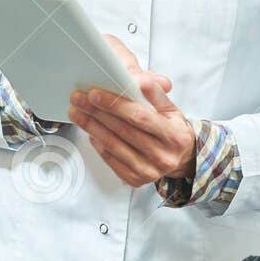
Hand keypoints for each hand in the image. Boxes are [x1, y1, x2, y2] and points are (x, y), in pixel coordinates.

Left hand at [68, 34, 193, 187]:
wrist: (182, 159)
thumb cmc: (173, 131)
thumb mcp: (171, 109)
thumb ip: (156, 94)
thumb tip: (140, 80)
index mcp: (173, 135)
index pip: (139, 117)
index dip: (115, 104)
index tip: (95, 93)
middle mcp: (162, 156)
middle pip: (123, 131)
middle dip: (97, 112)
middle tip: (79, 99)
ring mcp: (149, 171)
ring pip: (114, 146)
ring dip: (92, 127)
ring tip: (77, 112)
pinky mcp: (136, 180)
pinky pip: (112, 161)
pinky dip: (98, 145)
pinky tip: (90, 131)